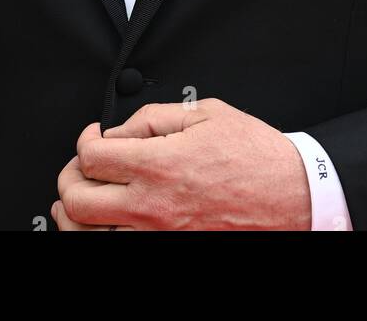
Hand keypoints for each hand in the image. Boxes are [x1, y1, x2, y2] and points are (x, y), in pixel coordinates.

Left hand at [53, 98, 311, 230]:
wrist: (296, 198)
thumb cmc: (258, 159)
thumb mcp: (207, 114)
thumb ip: (156, 117)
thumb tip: (121, 129)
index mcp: (160, 164)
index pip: (91, 157)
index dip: (84, 142)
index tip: (94, 138)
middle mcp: (153, 206)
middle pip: (78, 201)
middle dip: (70, 179)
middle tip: (80, 168)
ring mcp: (159, 237)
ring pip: (90, 236)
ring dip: (76, 217)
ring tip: (80, 201)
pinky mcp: (172, 253)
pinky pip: (120, 249)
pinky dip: (104, 236)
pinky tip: (106, 225)